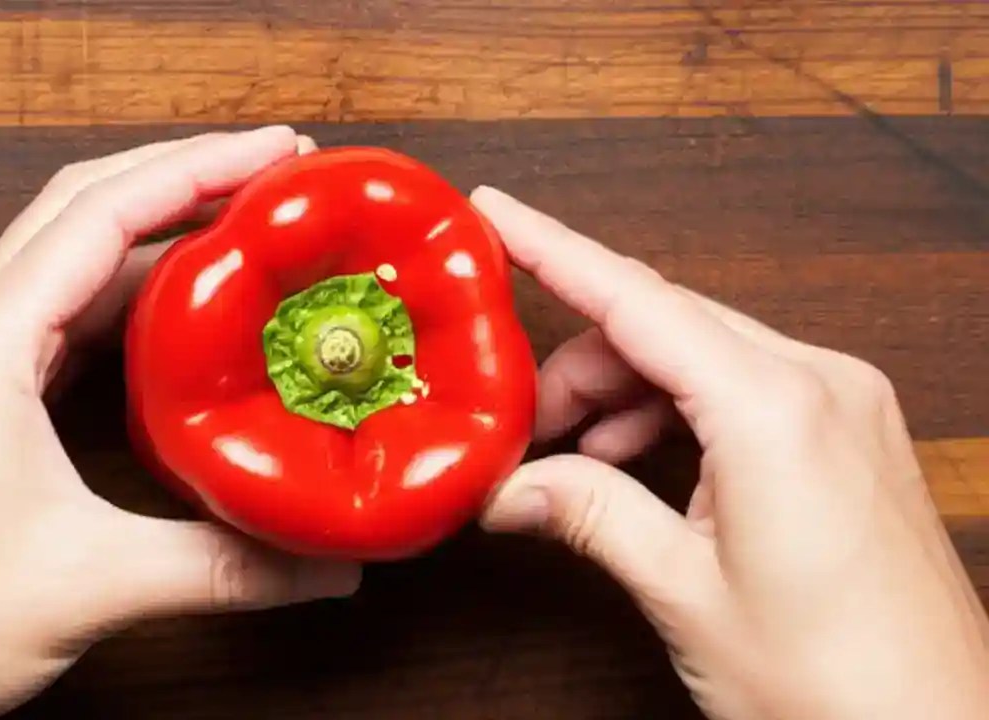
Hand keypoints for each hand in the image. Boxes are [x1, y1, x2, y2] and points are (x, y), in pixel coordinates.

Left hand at [0, 127, 357, 719]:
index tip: (278, 152)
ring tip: (243, 235)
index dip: (200, 168)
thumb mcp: (88, 584)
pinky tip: (177, 327)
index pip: (104, 212)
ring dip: (156, 237)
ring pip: (70, 264)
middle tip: (276, 174)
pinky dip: (127, 303)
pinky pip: (57, 321)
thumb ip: (222, 566)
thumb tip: (328, 561)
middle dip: (184, 177)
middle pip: (84, 210)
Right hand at [473, 187, 988, 719]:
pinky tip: (636, 462)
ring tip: (569, 455)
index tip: (497, 211)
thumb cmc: (836, 683)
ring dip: (625, 390)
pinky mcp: (852, 433)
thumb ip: (590, 515)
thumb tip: (507, 487)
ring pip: (702, 354)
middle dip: (578, 363)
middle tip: (515, 419)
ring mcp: (845, 405)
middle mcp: (821, 385)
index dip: (556, 250)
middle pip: (665, 327)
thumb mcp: (685, 592)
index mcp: (776, 411)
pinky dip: (678, 411)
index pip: (638, 303)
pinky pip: (744, 387)